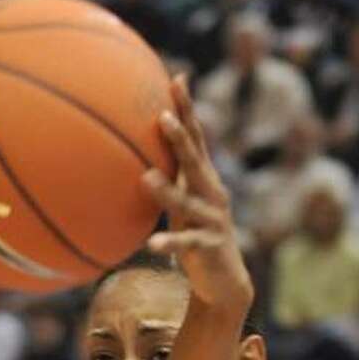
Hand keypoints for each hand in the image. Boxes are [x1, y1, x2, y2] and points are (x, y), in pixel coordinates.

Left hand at [143, 76, 250, 314]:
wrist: (224, 280)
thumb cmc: (194, 237)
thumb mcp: (180, 205)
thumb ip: (165, 180)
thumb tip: (134, 158)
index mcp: (203, 179)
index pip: (196, 137)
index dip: (187, 109)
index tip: (177, 78)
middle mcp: (212, 193)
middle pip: (195, 160)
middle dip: (181, 136)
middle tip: (163, 116)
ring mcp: (212, 219)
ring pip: (187, 202)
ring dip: (168, 190)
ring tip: (146, 177)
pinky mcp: (207, 247)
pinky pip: (184, 244)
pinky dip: (168, 244)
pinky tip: (151, 245)